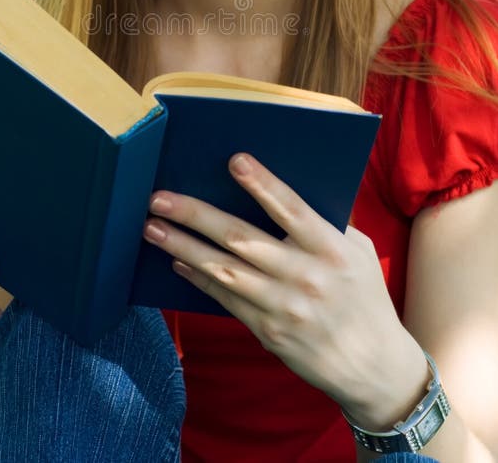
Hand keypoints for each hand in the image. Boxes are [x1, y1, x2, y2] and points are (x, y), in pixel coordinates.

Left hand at [143, 152, 428, 428]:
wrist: (374, 367)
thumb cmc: (364, 296)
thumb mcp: (358, 251)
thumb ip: (325, 223)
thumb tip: (278, 190)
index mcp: (332, 249)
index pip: (292, 210)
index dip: (263, 184)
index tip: (234, 160)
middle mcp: (306, 277)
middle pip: (242, 238)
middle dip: (196, 215)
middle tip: (159, 197)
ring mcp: (284, 308)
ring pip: (224, 270)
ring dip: (184, 246)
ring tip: (152, 227)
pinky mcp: (268, 332)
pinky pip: (225, 299)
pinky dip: (198, 278)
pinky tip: (177, 259)